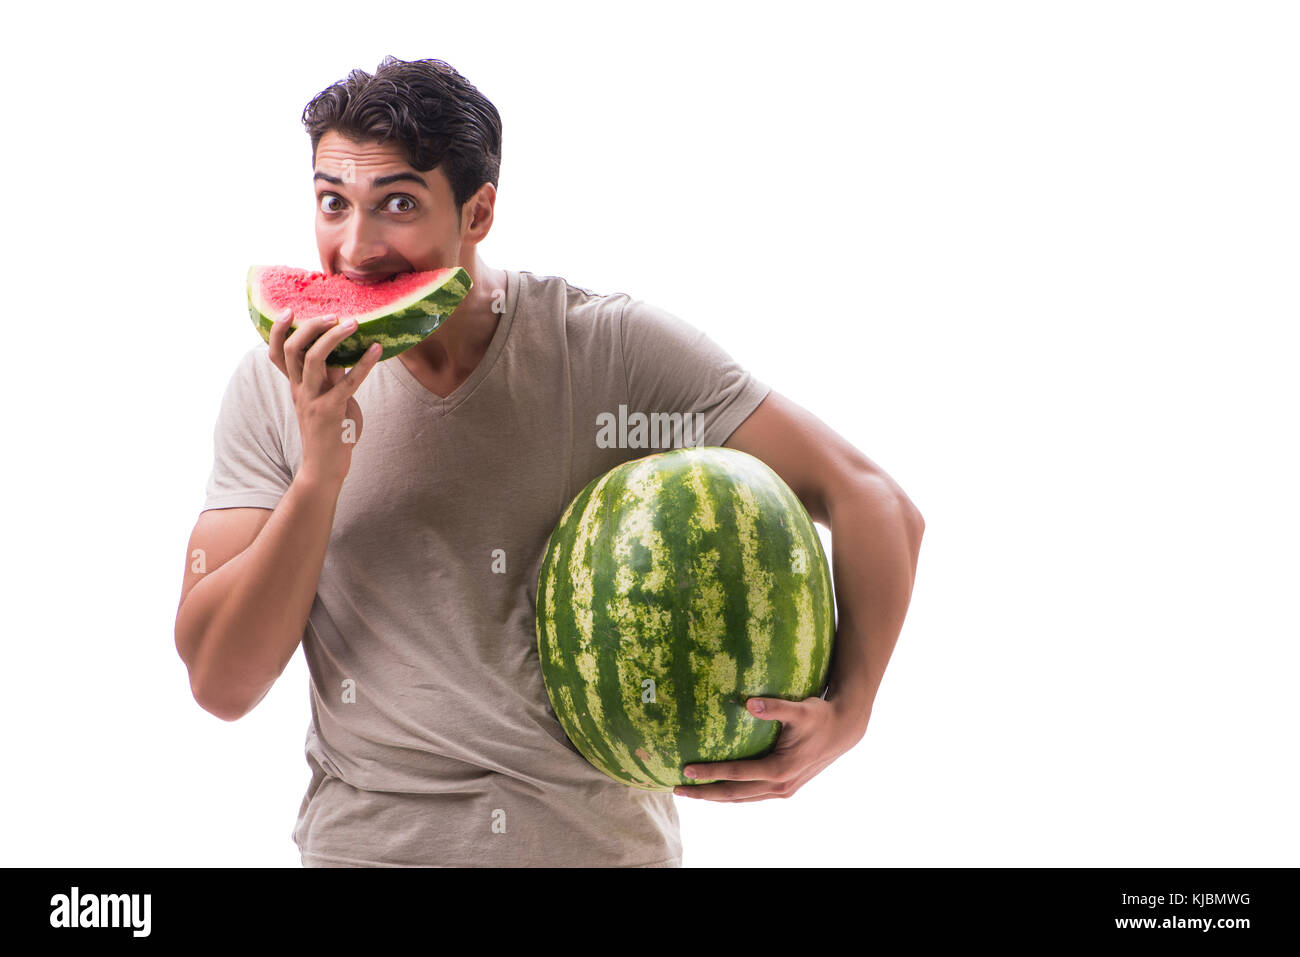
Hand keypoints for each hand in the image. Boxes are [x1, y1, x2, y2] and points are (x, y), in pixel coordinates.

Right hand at [267, 307, 382, 486]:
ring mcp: (313, 400)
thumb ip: (331, 378)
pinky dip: (364, 363)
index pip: (276, 353)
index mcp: (295, 386)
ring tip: (354, 324)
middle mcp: (300, 390)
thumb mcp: (327, 400)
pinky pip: (348, 382)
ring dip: (334, 338)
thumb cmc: (330, 431)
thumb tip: (344, 353)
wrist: (324, 467)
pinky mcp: (331, 411)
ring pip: (315, 360)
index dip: (277, 330)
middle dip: (310, 327)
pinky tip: (377, 350)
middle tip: (333, 315)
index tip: (289, 310)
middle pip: (293, 350)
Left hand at [673, 696, 866, 802]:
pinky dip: (732, 794)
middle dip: (705, 793)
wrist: (844, 731)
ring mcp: (783, 790)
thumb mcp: (800, 708)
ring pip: (741, 799)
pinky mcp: (784, 788)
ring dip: (716, 797)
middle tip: (677, 789)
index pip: (737, 774)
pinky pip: (751, 795)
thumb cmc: (819, 715)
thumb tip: (749, 703)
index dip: (711, 773)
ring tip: (691, 792)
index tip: (686, 769)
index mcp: (780, 769)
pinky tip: (718, 788)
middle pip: (734, 794)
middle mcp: (780, 786)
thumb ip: (775, 706)